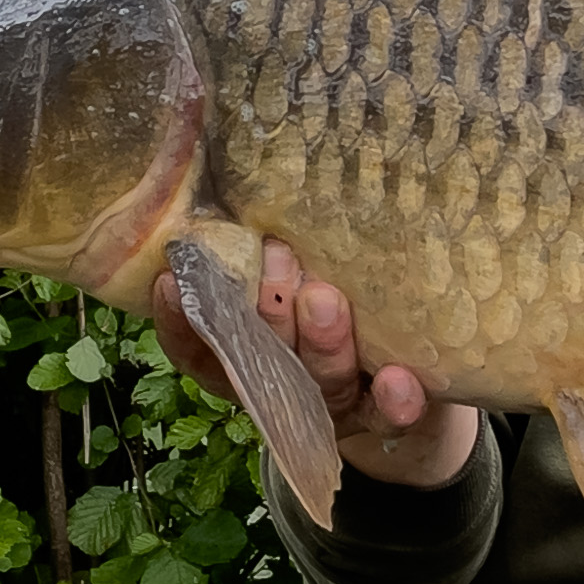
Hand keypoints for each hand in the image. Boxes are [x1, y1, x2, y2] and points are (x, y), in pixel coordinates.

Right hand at [148, 238, 480, 488]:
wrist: (413, 383)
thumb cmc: (343, 306)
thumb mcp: (304, 275)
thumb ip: (274, 250)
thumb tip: (250, 169)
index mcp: (250, 357)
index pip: (199, 349)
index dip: (180, 322)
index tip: (169, 280)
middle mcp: (287, 386)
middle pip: (265, 360)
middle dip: (267, 313)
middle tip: (275, 257)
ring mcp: (336, 403)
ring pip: (323, 381)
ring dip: (322, 343)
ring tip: (325, 298)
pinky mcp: (388, 415)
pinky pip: (388, 414)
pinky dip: (393, 401)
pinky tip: (400, 379)